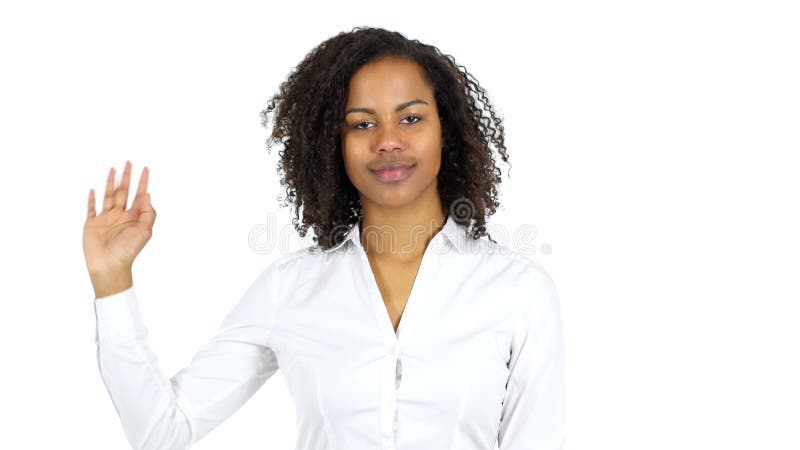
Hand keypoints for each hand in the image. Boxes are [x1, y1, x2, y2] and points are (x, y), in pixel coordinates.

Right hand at [83, 161, 155, 277]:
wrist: (109, 265)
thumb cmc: (128, 250)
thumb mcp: (144, 231)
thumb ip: (148, 213)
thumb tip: (147, 194)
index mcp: (135, 217)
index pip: (139, 195)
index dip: (143, 182)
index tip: (145, 168)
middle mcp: (121, 215)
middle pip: (124, 191)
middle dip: (127, 177)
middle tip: (129, 162)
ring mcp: (106, 219)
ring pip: (109, 196)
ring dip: (110, 182)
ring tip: (113, 169)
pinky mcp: (92, 224)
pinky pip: (92, 208)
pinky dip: (92, 199)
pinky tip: (94, 190)